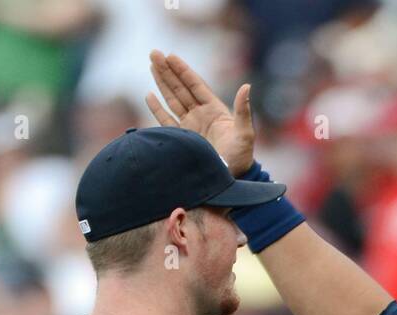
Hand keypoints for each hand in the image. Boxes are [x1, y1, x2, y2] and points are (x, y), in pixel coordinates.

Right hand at [147, 51, 255, 176]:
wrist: (230, 179)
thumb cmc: (241, 157)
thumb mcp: (245, 133)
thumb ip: (243, 110)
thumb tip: (246, 87)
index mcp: (213, 109)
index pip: (195, 85)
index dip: (183, 71)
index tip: (170, 56)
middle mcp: (200, 114)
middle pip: (180, 88)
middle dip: (167, 71)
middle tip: (154, 53)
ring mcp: (190, 126)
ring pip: (172, 100)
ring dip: (161, 83)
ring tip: (151, 66)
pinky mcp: (182, 139)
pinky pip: (167, 121)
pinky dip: (158, 109)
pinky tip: (149, 95)